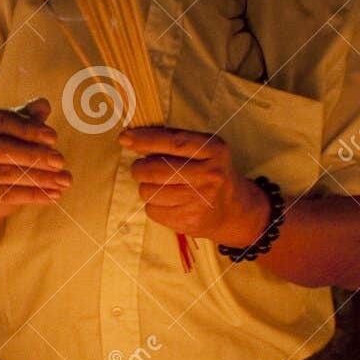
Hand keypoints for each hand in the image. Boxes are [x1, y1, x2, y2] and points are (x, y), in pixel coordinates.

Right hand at [0, 98, 72, 219]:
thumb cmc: (2, 148)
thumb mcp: (15, 129)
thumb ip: (28, 117)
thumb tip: (42, 104)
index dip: (26, 128)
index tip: (53, 136)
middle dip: (33, 155)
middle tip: (60, 161)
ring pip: (4, 174)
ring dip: (39, 177)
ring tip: (64, 179)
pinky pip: (6, 195)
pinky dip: (33, 195)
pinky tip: (54, 194)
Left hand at [121, 126, 270, 243]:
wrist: (234, 210)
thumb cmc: (210, 173)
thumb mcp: (203, 150)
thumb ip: (172, 141)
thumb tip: (129, 138)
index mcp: (214, 150)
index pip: (173, 142)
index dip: (145, 139)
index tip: (125, 138)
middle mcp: (210, 175)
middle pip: (156, 170)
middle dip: (139, 168)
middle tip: (140, 167)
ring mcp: (201, 200)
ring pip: (149, 191)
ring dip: (146, 187)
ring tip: (158, 186)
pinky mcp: (190, 221)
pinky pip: (153, 210)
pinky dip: (153, 205)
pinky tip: (167, 201)